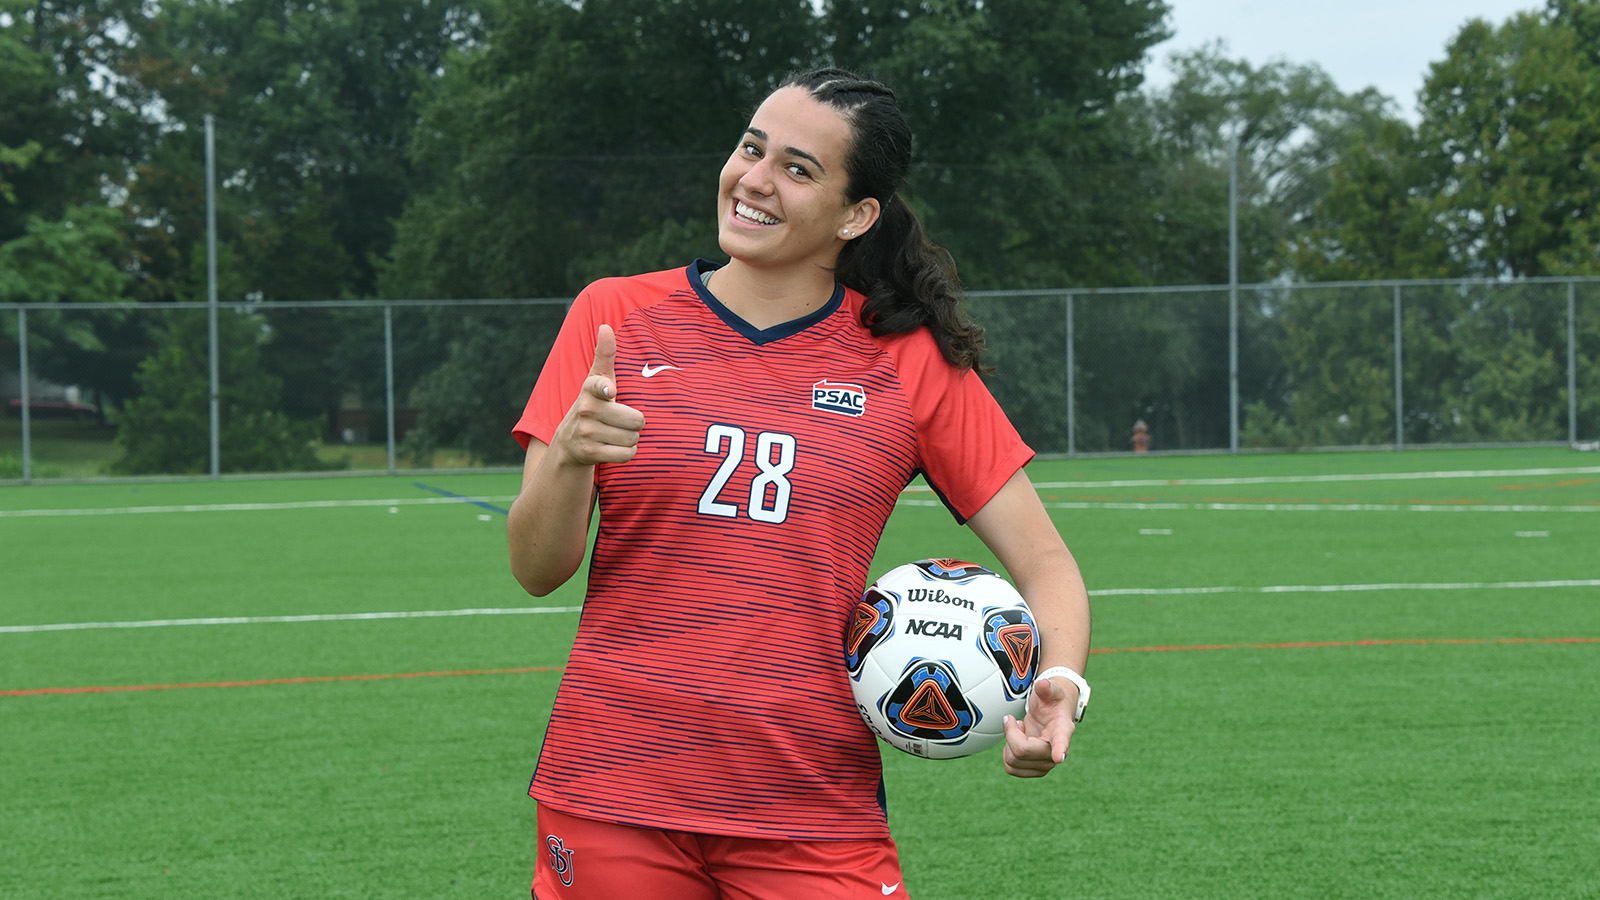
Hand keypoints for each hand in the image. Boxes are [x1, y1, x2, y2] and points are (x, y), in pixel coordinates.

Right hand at [550, 324, 644, 465]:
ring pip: (632, 438)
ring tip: (617, 432)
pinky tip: (615, 446)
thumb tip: (606, 326)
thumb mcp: (596, 379)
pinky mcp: (590, 453)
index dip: (606, 389)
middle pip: (636, 420)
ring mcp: (587, 433)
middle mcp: (586, 410)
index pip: (599, 386)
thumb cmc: (594, 403)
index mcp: (590, 389)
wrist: (570, 441)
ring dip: (631, 438)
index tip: (610, 391)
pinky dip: (627, 452)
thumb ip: (605, 354)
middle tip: (622, 420)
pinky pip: (627, 455)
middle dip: (636, 423)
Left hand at [1001, 675, 1077, 777]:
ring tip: (1018, 730)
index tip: (1059, 757)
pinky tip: (1017, 741)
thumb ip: (1047, 687)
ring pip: (1014, 762)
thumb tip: (1042, 684)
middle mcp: (1057, 751)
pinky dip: (1008, 753)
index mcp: (1063, 730)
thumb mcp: (1051, 690)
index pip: (1061, 740)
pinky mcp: (1036, 769)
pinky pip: (1011, 768)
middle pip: (1022, 751)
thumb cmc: (1052, 702)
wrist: (1053, 715)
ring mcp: (1046, 764)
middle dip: (1010, 733)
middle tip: (1013, 720)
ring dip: (1008, 744)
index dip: (1060, 749)